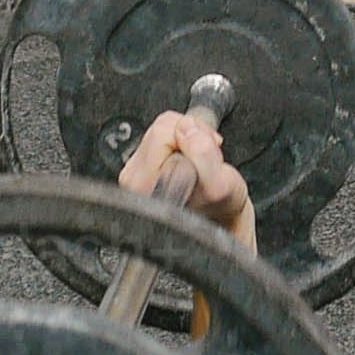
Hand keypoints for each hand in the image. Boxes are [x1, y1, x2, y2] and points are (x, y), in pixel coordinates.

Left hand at [120, 106, 257, 257]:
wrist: (216, 227)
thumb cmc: (218, 213)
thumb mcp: (222, 184)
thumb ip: (203, 154)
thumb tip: (187, 127)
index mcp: (145, 184)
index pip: (164, 130)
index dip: (194, 135)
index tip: (208, 153)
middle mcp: (132, 180)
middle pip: (160, 127)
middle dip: (189, 136)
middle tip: (206, 158)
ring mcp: (133, 175)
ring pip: (161, 131)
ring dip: (186, 141)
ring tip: (200, 163)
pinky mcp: (139, 170)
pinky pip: (160, 139)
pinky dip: (180, 145)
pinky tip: (190, 163)